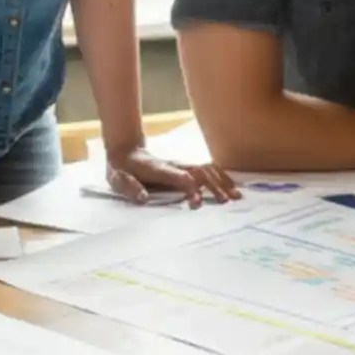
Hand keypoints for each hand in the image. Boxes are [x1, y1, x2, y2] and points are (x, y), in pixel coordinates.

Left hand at [106, 147, 241, 208]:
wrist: (126, 151)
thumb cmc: (123, 169)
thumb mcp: (118, 178)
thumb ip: (129, 187)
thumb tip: (144, 198)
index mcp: (158, 169)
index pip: (179, 176)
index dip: (189, 188)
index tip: (197, 203)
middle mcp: (174, 165)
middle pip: (200, 172)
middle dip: (214, 186)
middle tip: (225, 202)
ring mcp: (182, 165)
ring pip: (208, 169)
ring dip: (222, 181)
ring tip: (236, 196)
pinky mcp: (186, 167)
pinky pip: (209, 170)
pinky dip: (222, 177)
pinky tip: (232, 187)